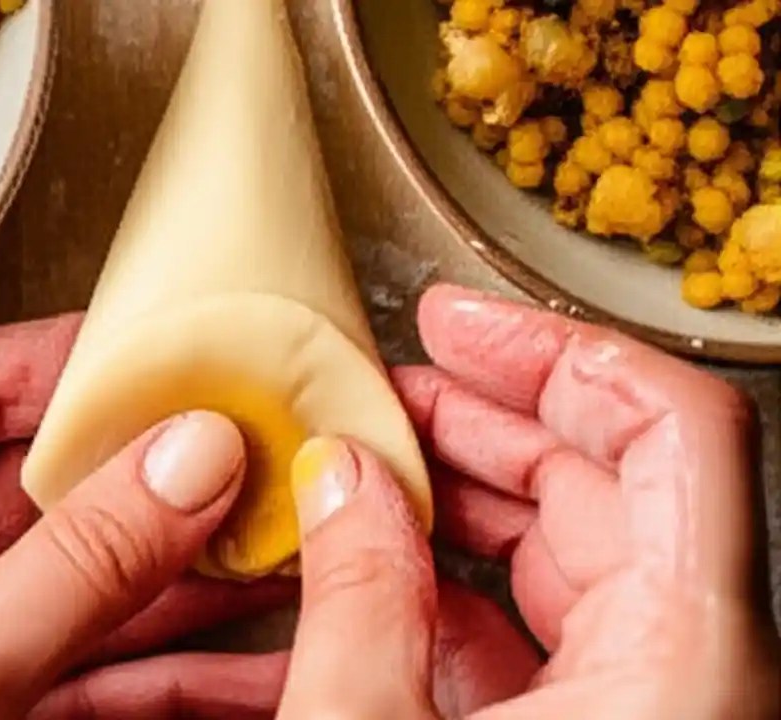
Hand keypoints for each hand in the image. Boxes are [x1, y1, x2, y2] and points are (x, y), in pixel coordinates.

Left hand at [0, 316, 294, 719]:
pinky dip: (180, 665)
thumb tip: (183, 461)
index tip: (179, 353)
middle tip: (253, 449)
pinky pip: (96, 666)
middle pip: (38, 488)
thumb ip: (71, 564)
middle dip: (156, 478)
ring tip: (280, 540)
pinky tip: (256, 655)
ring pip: (83, 578)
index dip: (76, 368)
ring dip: (188, 570)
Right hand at [274, 284, 780, 717]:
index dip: (559, 354)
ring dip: (463, 499)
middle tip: (383, 395)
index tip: (458, 328)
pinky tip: (375, 569)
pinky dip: (459, 588)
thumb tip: (338, 478)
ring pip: (575, 554)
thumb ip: (355, 595)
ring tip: (361, 474)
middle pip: (612, 483)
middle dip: (482, 421)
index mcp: (686, 657)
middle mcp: (692, 671)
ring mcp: (646, 702)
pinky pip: (546, 630)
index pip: (678, 431)